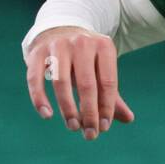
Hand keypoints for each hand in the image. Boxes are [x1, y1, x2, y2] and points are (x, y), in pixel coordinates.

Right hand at [24, 25, 134, 139]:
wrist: (59, 30)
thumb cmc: (86, 59)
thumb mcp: (101, 70)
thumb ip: (112, 95)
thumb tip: (129, 119)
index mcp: (104, 46)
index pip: (108, 82)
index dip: (107, 107)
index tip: (104, 127)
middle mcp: (82, 43)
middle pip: (87, 84)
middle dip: (89, 113)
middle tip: (89, 134)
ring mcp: (58, 46)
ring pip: (61, 82)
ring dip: (67, 109)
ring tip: (73, 127)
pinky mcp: (36, 52)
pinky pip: (35, 79)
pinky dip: (40, 98)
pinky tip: (47, 115)